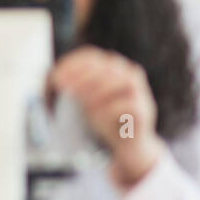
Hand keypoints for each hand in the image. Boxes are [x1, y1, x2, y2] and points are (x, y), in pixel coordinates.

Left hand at [49, 45, 165, 186]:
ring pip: (122, 80)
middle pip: (107, 66)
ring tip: (84, 104)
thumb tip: (56, 77)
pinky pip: (128, 105)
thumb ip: (76, 87)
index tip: (55, 76)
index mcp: (112, 67)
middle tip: (64, 88)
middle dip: (83, 76)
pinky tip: (96, 116)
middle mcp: (128, 74)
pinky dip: (109, 109)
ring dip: (98, 91)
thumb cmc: (105, 116)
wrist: (128, 142)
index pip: (92, 57)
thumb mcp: (86, 99)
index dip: (72, 64)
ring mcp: (139, 92)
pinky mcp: (144, 111)